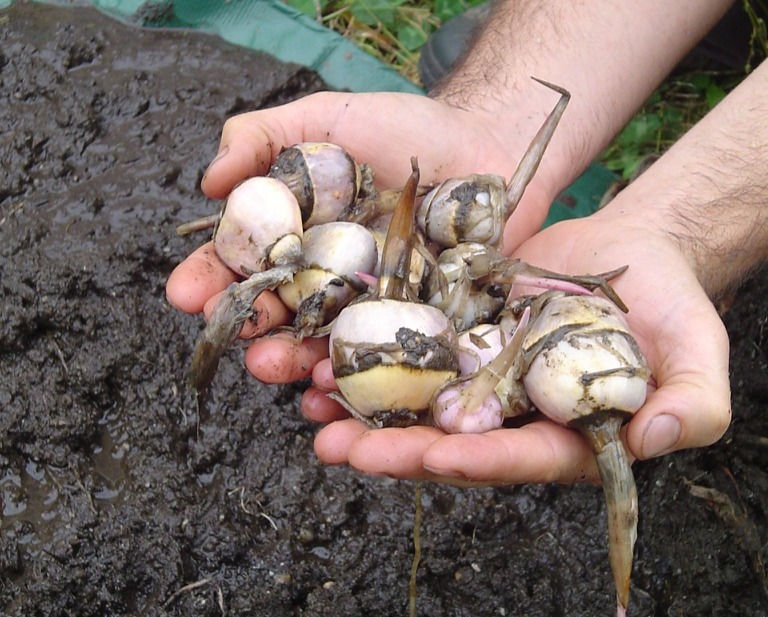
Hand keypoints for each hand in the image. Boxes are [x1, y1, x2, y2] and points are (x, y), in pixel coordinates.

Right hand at [166, 88, 566, 381]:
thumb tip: (209, 182)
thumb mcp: (326, 117)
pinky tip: (332, 390)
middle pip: (275, 313)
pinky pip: (378, 359)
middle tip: (238, 340)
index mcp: (295, 235)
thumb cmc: (403, 129)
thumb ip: (263, 137)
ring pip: (320, 344)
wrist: (486, 148)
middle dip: (249, 330)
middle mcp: (323, 277)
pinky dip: (352, 378)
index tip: (186, 294)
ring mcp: (365, 304)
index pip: (241, 262)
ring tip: (277, 367)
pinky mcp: (410, 324)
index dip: (210, 279)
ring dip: (293, 361)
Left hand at [309, 207, 730, 484]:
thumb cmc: (675, 309)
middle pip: (452, 441)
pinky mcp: (461, 335)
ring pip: (418, 401)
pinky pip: (413, 349)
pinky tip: (324, 357)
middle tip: (342, 449)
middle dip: (397, 448)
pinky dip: (372, 354)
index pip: (520, 459)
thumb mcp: (699, 358)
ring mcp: (484, 376)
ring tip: (312, 410)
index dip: (478, 460)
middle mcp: (516, 416)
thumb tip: (653, 440)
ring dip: (365, 410)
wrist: (637, 253)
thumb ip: (690, 406)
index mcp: (567, 438)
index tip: (434, 455)